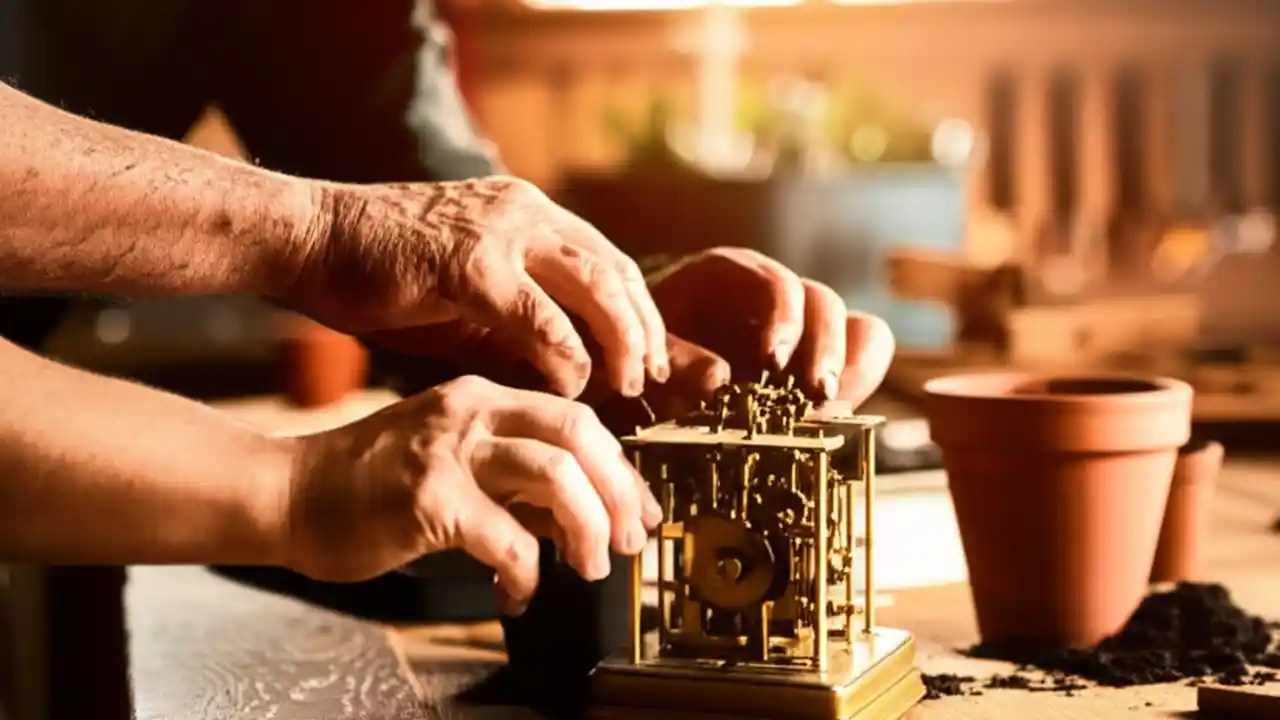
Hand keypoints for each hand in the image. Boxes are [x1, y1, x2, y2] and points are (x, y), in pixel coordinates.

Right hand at [284, 176, 668, 398]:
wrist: (309, 240)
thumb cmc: (380, 272)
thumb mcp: (466, 294)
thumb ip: (516, 321)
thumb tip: (565, 369)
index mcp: (527, 214)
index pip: (608, 262)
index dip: (639, 313)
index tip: (654, 358)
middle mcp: (524, 213)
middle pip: (615, 272)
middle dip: (644, 330)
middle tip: (653, 379)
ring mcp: (499, 233)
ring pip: (593, 285)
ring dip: (619, 341)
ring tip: (626, 385)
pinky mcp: (468, 263)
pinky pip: (537, 313)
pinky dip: (563, 353)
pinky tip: (570, 384)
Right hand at [285, 375, 661, 613]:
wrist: (288, 494)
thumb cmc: (367, 484)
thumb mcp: (453, 461)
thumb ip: (513, 478)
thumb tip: (579, 512)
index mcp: (482, 398)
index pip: (576, 419)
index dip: (619, 467)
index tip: (638, 509)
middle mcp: (471, 413)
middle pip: (580, 435)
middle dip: (618, 491)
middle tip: (627, 540)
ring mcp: (448, 452)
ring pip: (555, 476)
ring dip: (586, 528)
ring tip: (586, 567)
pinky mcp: (427, 499)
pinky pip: (506, 538)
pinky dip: (525, 571)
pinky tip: (515, 590)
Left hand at [642, 248, 894, 413]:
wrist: (647, 354)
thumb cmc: (647, 343)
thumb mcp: (649, 348)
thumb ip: (677, 360)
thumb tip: (720, 381)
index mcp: (732, 275)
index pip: (776, 284)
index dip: (784, 320)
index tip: (774, 363)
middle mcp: (776, 293)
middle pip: (824, 302)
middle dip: (826, 349)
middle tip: (817, 395)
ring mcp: (803, 324)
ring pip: (854, 327)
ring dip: (850, 369)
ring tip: (831, 410)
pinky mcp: (818, 357)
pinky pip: (859, 357)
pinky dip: (856, 384)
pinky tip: (835, 416)